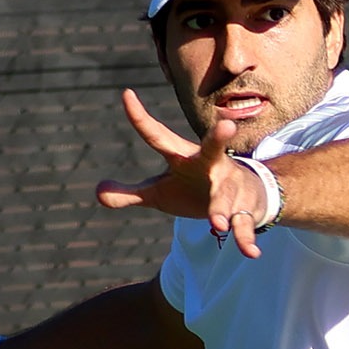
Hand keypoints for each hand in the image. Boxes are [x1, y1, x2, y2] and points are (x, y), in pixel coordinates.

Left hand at [95, 89, 271, 258]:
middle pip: (213, 149)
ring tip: (217, 224)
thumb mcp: (159, 192)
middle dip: (219, 138)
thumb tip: (97, 193)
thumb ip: (130, 193)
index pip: (158, 137)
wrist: (242, 196)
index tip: (126, 94)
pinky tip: (251, 254)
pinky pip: (244, 226)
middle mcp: (210, 166)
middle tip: (226, 126)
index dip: (140, 118)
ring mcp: (229, 187)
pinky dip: (246, 239)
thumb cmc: (195, 188)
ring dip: (222, 209)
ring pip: (226, 196)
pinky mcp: (243, 210)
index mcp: (184, 157)